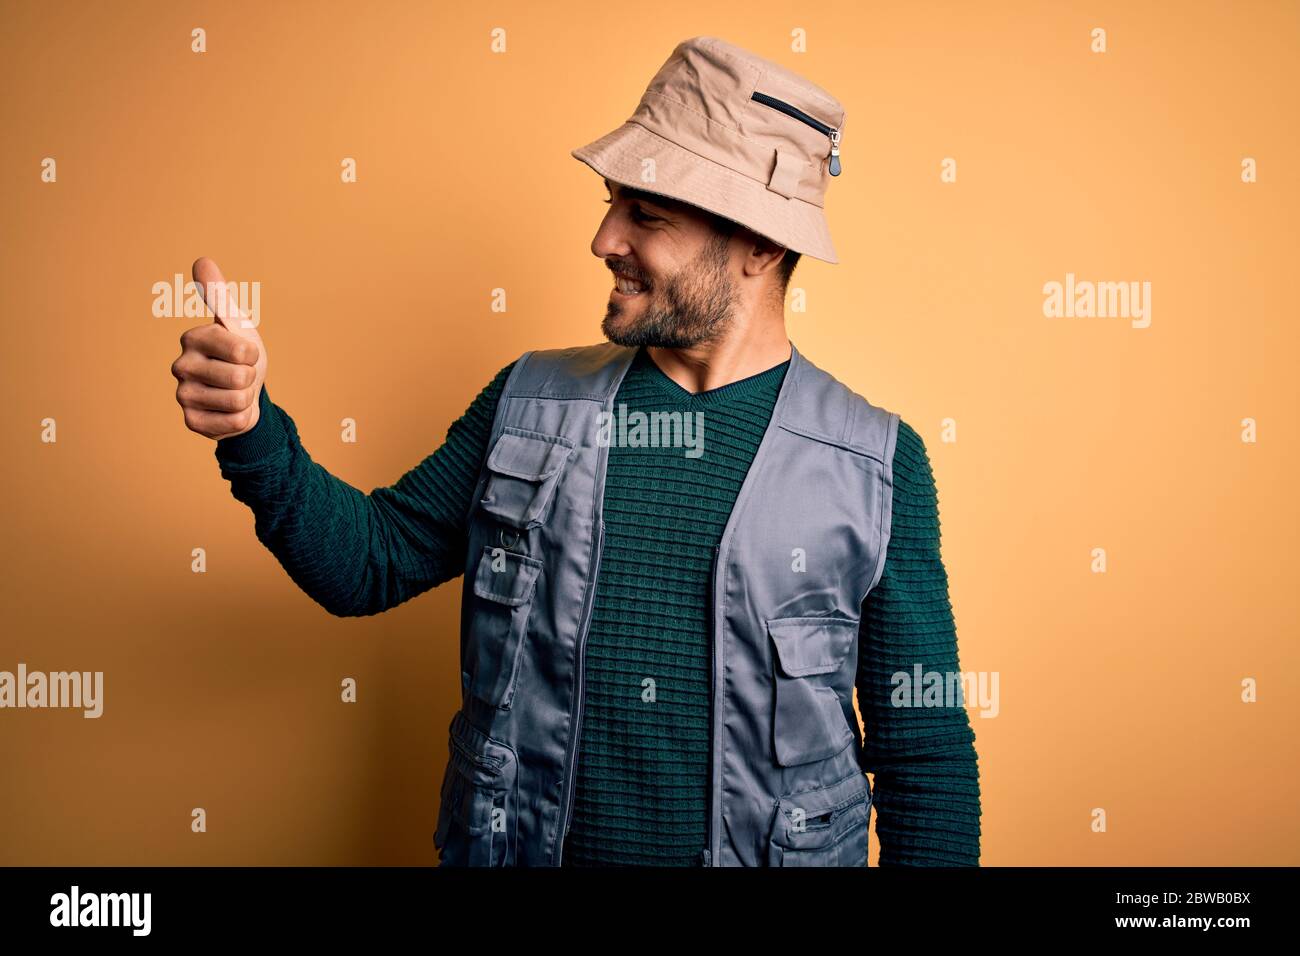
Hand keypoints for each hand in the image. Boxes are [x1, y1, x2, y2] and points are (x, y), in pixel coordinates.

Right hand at [172, 257, 267, 439]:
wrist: (243, 393)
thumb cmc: (241, 355)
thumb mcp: (237, 325)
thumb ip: (219, 296)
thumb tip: (202, 260)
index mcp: (193, 338)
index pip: (242, 351)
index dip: (253, 355)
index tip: (244, 354)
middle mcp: (181, 365)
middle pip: (241, 378)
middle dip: (250, 379)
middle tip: (239, 375)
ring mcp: (182, 395)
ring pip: (238, 402)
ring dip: (245, 399)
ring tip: (234, 392)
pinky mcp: (190, 421)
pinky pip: (233, 423)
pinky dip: (240, 418)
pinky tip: (227, 410)